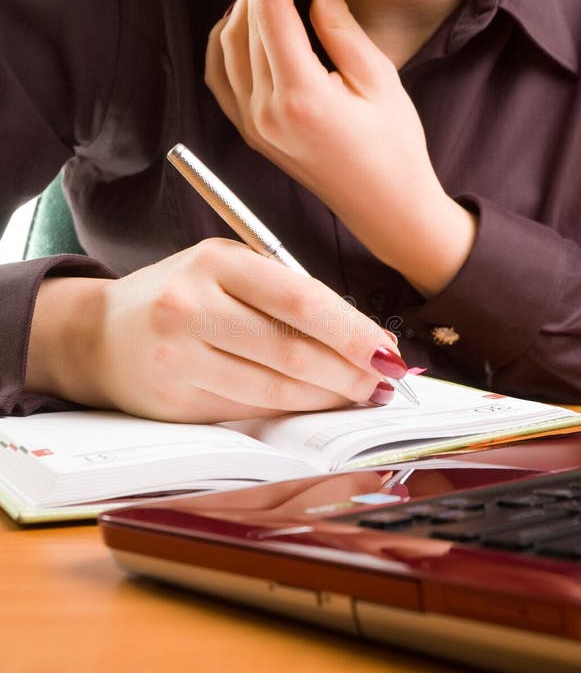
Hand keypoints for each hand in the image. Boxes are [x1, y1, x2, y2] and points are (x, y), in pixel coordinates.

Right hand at [25, 239, 403, 422]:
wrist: (101, 334)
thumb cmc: (181, 298)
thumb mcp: (225, 274)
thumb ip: (284, 299)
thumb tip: (361, 341)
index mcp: (216, 261)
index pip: (301, 298)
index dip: (353, 331)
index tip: (388, 352)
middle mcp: (192, 304)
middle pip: (292, 348)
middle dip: (349, 372)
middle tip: (382, 383)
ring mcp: (179, 354)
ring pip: (274, 387)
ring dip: (325, 397)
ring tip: (357, 396)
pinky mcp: (174, 397)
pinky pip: (249, 410)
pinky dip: (289, 411)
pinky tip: (311, 405)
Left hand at [205, 0, 477, 297]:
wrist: (386, 209)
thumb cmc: (394, 151)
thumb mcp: (379, 80)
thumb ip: (339, 27)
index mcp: (301, 99)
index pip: (269, 11)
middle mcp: (267, 114)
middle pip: (244, 24)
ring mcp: (253, 127)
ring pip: (226, 46)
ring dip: (242, 8)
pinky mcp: (252, 134)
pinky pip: (220, 76)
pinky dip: (228, 43)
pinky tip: (250, 27)